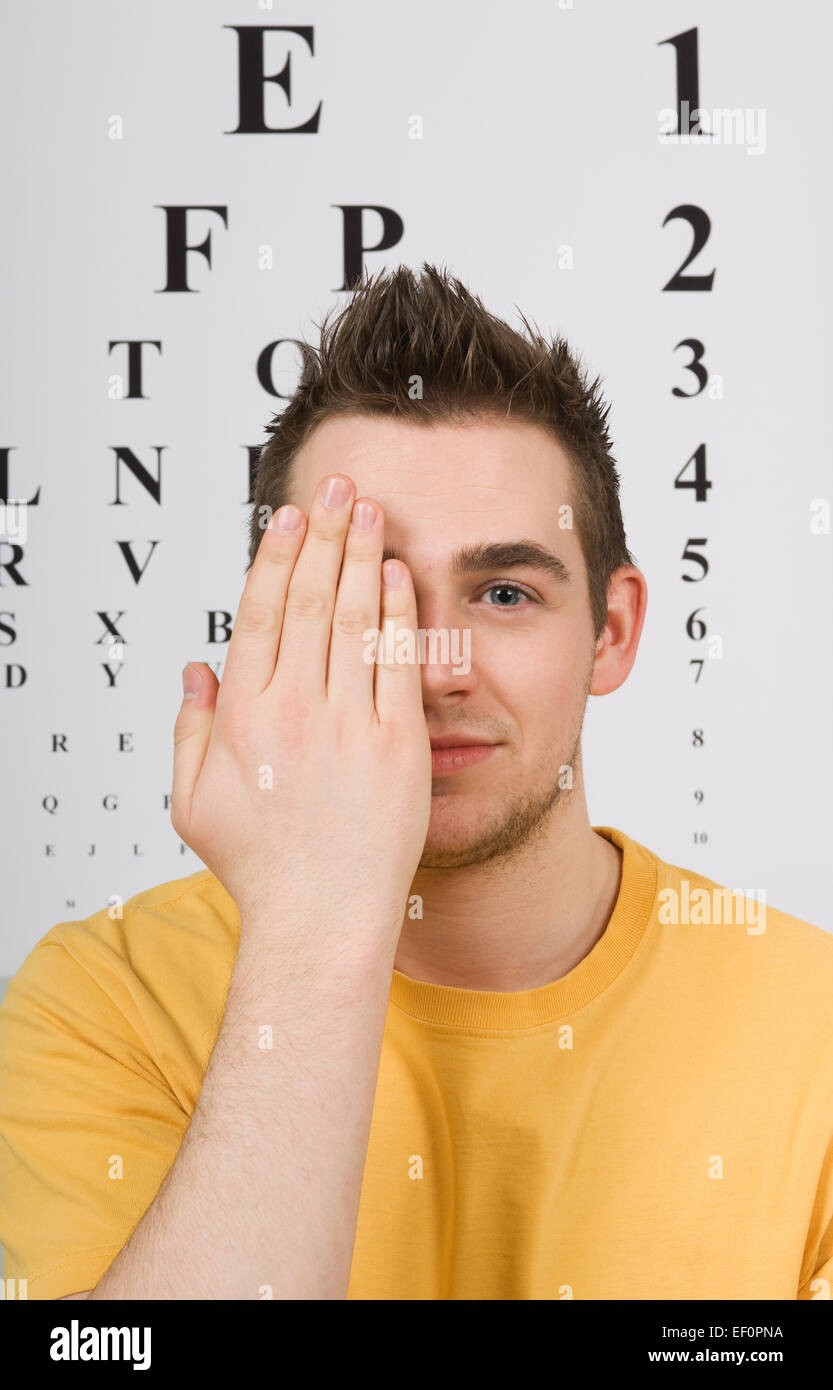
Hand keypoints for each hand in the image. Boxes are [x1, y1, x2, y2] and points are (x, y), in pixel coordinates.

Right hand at [171, 474, 431, 953]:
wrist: (323, 919)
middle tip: (337, 484)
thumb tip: (194, 670)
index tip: (290, 515)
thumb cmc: (261, 868)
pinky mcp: (398, 744)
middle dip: (324, 534)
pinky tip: (398, 574)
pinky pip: (399, 662)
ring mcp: (348, 725)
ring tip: (370, 508)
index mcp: (243, 717)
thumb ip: (189, 731)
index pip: (260, 614)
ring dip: (362, 555)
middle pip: (310, 600)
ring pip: (355, 618)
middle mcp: (294, 710)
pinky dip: (399, 613)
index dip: (276, 557)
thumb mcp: (193, 803)